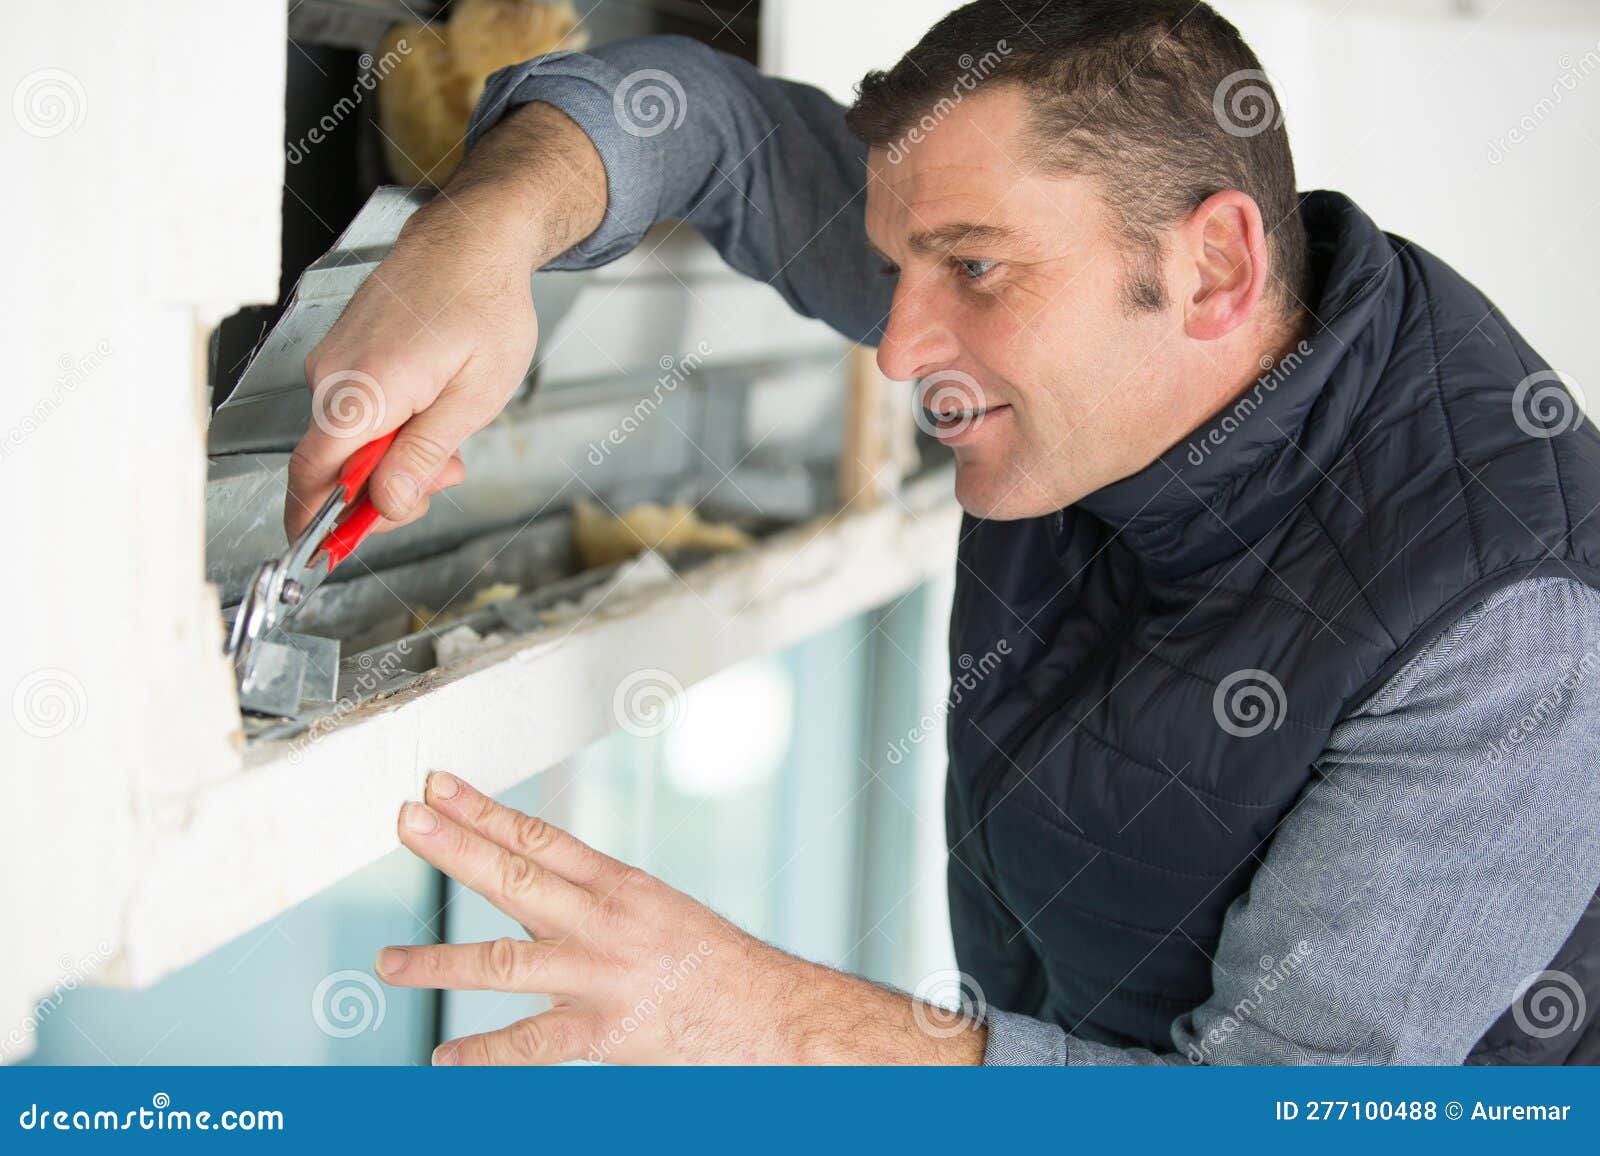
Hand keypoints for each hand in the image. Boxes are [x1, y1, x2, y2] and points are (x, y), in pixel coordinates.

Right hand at [285, 199, 531, 536]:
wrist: (472, 238)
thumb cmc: (484, 305)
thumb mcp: (473, 397)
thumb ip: (423, 455)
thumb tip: (386, 503)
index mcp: (362, 391)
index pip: (312, 475)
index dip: (314, 524)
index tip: (325, 555)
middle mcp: (332, 375)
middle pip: (332, 467)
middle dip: (384, 488)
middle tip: (445, 472)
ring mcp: (331, 361)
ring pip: (345, 440)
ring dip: (392, 455)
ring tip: (448, 427)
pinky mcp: (341, 354)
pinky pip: (351, 411)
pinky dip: (386, 426)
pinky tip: (428, 406)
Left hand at [379, 772, 987, 1064]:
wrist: (777, 1015)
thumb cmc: (718, 966)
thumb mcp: (658, 912)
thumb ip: (593, 901)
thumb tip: (530, 884)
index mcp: (621, 885)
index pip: (540, 835)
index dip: (484, 809)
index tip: (438, 786)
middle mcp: (606, 921)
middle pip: (517, 875)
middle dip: (457, 846)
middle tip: (407, 819)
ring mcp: (602, 976)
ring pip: (507, 960)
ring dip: (440, 961)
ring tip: (387, 962)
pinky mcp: (607, 1031)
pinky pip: (533, 1045)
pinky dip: (484, 1053)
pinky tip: (444, 1060)